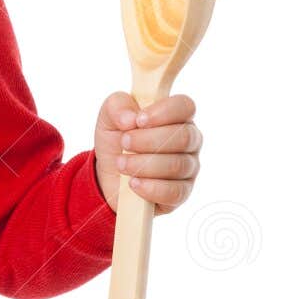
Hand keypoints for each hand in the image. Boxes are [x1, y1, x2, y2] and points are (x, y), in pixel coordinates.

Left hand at [94, 91, 201, 215]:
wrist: (109, 174)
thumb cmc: (116, 139)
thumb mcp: (109, 116)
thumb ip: (117, 105)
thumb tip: (130, 118)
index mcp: (176, 116)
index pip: (185, 106)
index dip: (164, 112)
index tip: (139, 120)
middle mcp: (189, 141)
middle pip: (184, 137)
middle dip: (148, 140)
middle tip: (124, 142)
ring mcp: (188, 168)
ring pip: (177, 165)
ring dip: (143, 164)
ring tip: (121, 164)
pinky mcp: (181, 193)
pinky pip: (174, 192)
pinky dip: (150, 188)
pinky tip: (133, 183)